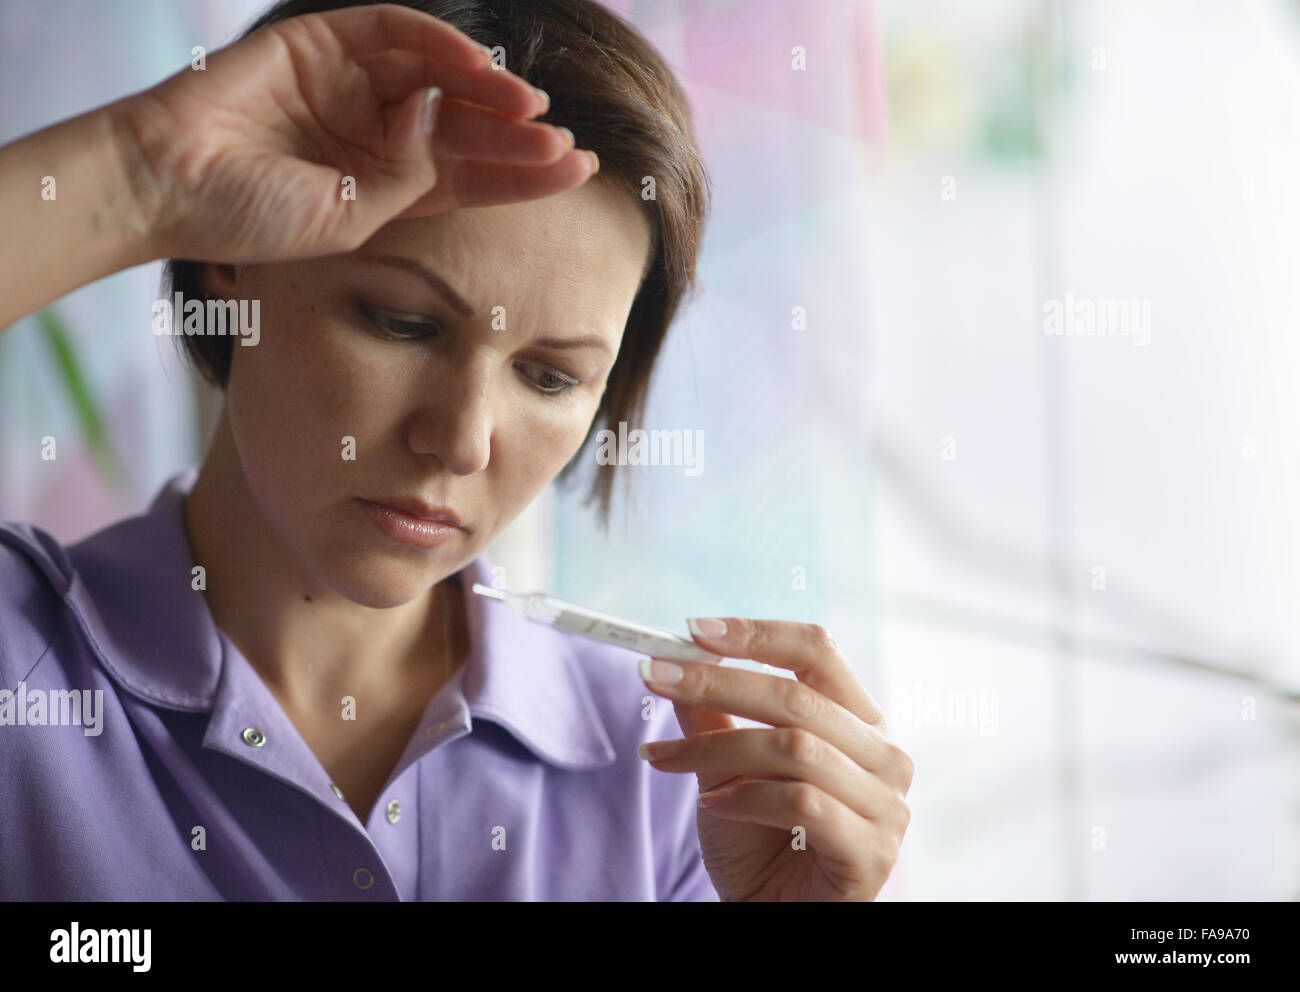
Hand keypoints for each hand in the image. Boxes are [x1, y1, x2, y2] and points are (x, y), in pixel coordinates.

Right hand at [114, 2, 593, 263]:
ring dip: (490, 93)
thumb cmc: (250, 217)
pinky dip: (440, 46)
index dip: (524, 174)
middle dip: (521, 137)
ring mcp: (353, 86)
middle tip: (572, 149)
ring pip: (441, 80)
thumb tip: (452, 132)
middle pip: (467, 128)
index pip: (472, 176)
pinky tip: (480, 71)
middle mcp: (378, 133)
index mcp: (388, 184)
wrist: (169, 185)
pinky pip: (394, 33)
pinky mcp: (323, 41)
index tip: (576, 172)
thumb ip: (409, 179)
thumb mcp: (352, 216)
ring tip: (535, 112)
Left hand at [639, 618, 913, 900]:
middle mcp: (882, 756)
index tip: (693, 630)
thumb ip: (710, 719)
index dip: (757, 634)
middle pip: (798, 697)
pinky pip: (803, 803)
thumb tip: (671, 662)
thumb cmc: (759, 844)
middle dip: (717, 683)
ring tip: (668, 761)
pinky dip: (747, 799)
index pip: (817, 653)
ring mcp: (886, 805)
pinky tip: (715, 806)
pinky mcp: (872, 851)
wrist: (773, 916)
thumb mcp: (724, 771)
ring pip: (794, 749)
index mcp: (856, 722)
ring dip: (717, 750)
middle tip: (656, 678)